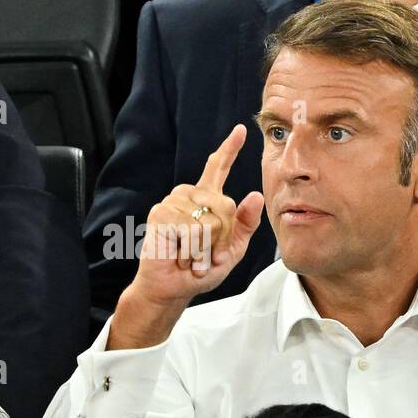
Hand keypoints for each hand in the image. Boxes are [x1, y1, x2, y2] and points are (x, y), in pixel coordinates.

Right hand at [109, 125, 263, 348]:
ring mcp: (174, 201)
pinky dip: (193, 248)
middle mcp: (190, 195)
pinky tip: (181, 253)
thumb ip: (245, 225)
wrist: (174, 286)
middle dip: (222, 238)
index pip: (218, 168)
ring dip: (206, 246)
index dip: (230, 149)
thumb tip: (255, 195)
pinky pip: (193, 228)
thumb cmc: (202, 268)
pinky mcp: (161, 213)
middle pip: (226, 206)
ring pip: (211, 220)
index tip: (241, 130)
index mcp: (208, 199)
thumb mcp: (232, 249)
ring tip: (192, 253)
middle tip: (206, 253)